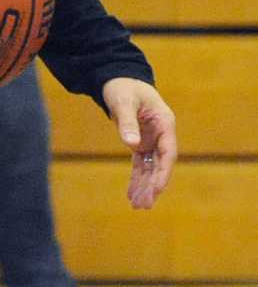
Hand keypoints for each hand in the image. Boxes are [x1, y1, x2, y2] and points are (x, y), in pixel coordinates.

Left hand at [101, 76, 177, 208]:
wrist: (119, 80)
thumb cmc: (124, 88)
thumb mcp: (124, 102)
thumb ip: (127, 122)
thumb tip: (132, 145)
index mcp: (165, 123)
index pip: (168, 153)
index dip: (163, 172)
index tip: (157, 189)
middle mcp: (162, 134)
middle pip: (160, 164)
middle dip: (153, 186)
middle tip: (145, 205)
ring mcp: (152, 139)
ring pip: (150, 167)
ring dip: (144, 186)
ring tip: (137, 206)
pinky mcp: (141, 142)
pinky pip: (140, 164)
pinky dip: (136, 179)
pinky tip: (131, 194)